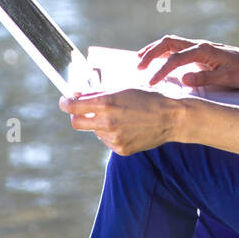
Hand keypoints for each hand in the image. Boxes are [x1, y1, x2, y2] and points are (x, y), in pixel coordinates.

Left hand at [58, 87, 180, 156]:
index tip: (66, 100)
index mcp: (106, 103)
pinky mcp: (121, 149)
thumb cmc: (149, 97)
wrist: (172, 118)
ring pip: (93, 131)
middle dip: (75, 115)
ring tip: (119, 116)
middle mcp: (107, 122)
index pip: (72, 106)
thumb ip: (99, 92)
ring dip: (98, 123)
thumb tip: (79, 95)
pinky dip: (110, 133)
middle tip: (82, 109)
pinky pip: (106, 140)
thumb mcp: (123, 88)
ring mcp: (113, 138)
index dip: (66, 102)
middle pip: (75, 123)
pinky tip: (126, 126)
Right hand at [137, 34, 238, 91]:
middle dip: (151, 54)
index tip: (150, 84)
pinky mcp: (201, 52)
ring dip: (155, 50)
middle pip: (168, 43)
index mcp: (205, 50)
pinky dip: (164, 52)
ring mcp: (200, 47)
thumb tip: (183, 79)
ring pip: (171, 43)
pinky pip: (178, 48)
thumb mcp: (228, 79)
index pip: (176, 59)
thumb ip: (205, 79)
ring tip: (140, 60)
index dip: (161, 71)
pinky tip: (157, 60)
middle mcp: (200, 45)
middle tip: (138, 68)